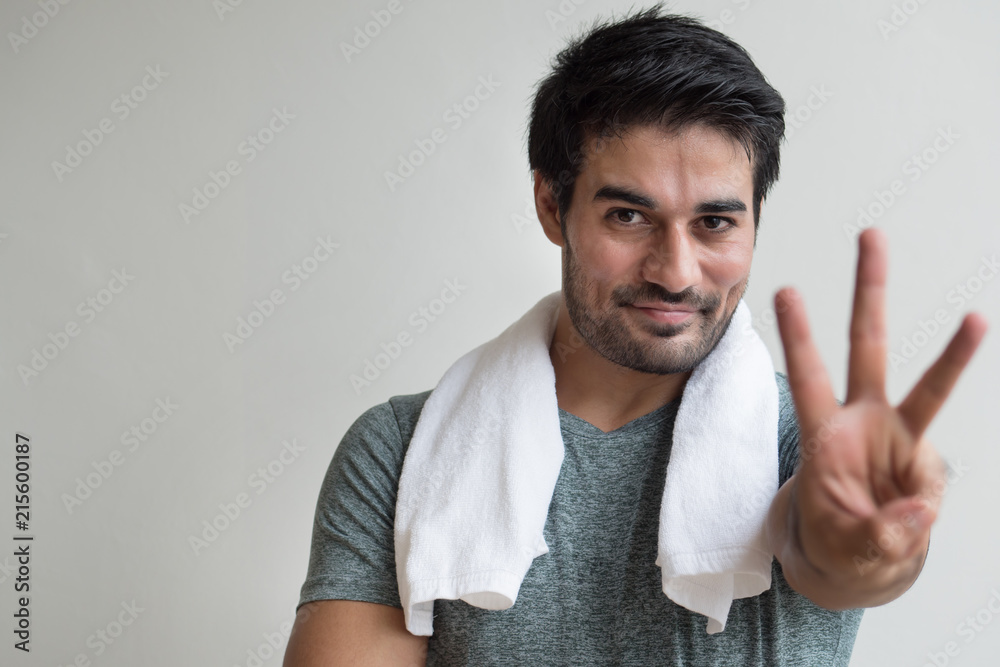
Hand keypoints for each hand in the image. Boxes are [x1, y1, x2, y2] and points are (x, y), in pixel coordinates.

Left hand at [773, 227, 987, 601]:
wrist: (859, 556)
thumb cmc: (836, 537)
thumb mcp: (842, 544)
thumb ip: (879, 533)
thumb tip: (921, 511)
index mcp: (821, 434)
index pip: (807, 377)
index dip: (799, 337)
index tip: (787, 290)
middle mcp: (860, 421)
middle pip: (867, 347)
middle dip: (869, 292)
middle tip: (870, 236)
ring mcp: (896, 436)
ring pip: (927, 386)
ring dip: (955, 351)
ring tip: (977, 318)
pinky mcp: (925, 459)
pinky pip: (934, 479)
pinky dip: (922, 508)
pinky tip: (901, 523)